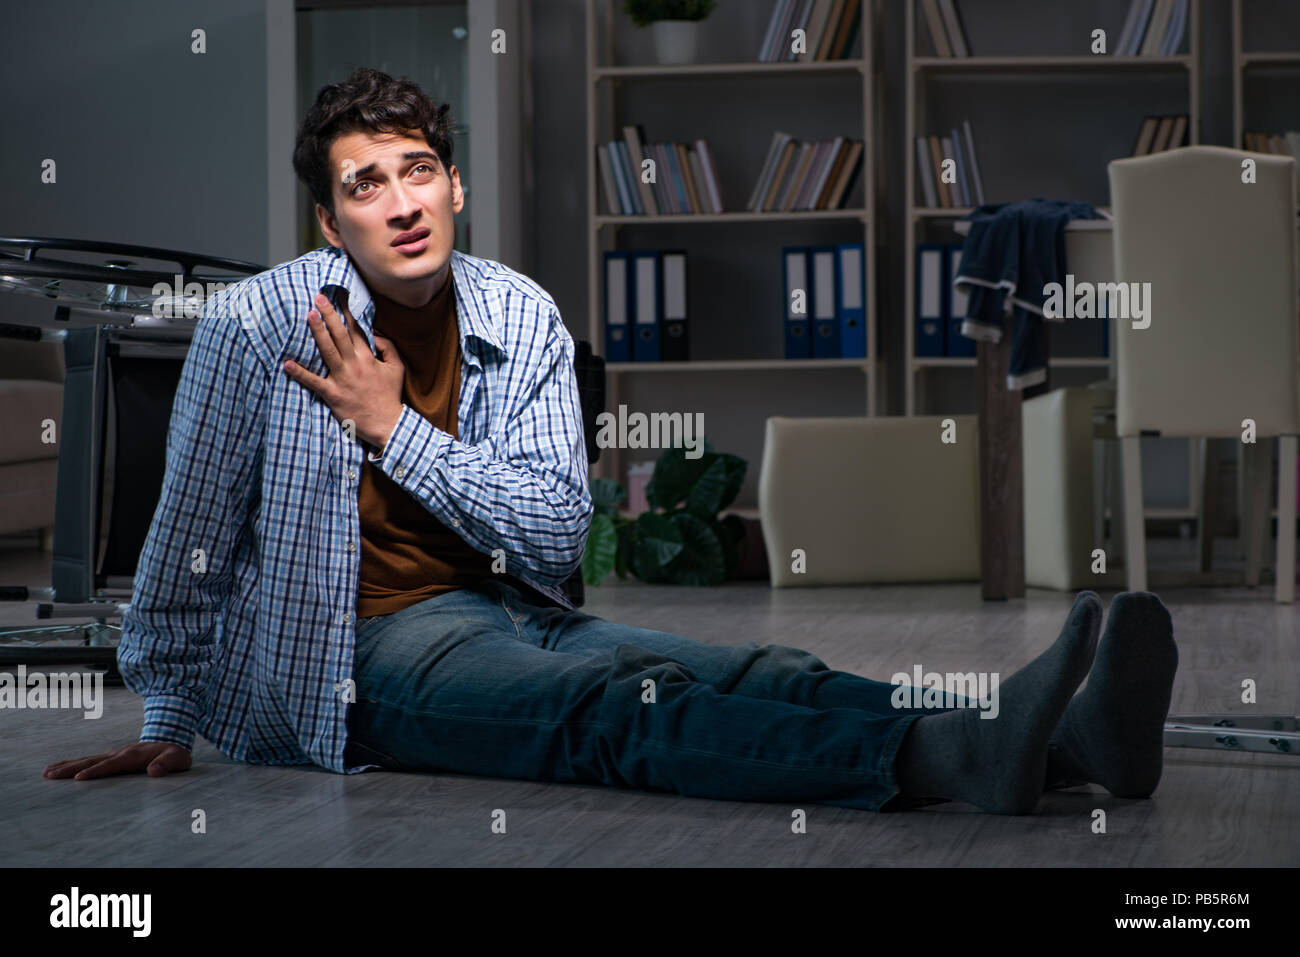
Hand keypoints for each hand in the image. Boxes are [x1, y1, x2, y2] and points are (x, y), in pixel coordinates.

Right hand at [43, 741, 192, 779]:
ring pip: (86, 759)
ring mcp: (113, 754)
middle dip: (71, 768)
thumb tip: (155, 771)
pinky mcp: (111, 757)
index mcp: (133, 756)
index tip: (79, 778)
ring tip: (47, 772)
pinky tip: (59, 768)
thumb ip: (167, 764)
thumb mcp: (178, 759)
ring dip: (67, 765)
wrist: (171, 738)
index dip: (96, 771)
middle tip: (50, 775)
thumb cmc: (174, 753)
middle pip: (91, 761)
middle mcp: (119, 753)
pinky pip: (89, 760)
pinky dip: (73, 764)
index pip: (111, 765)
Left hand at [282, 292, 405, 448]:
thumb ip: (388, 349)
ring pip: (328, 351)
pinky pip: (314, 382)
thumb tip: (376, 335)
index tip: (340, 296)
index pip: (357, 329)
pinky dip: (300, 373)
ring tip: (309, 315)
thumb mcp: (396, 369)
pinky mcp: (333, 394)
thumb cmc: (390, 396)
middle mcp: (354, 365)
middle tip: (319, 297)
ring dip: (318, 332)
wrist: (387, 424)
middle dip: (330, 314)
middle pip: (340, 335)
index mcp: (368, 358)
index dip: (348, 311)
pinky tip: (287, 363)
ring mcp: (342, 379)